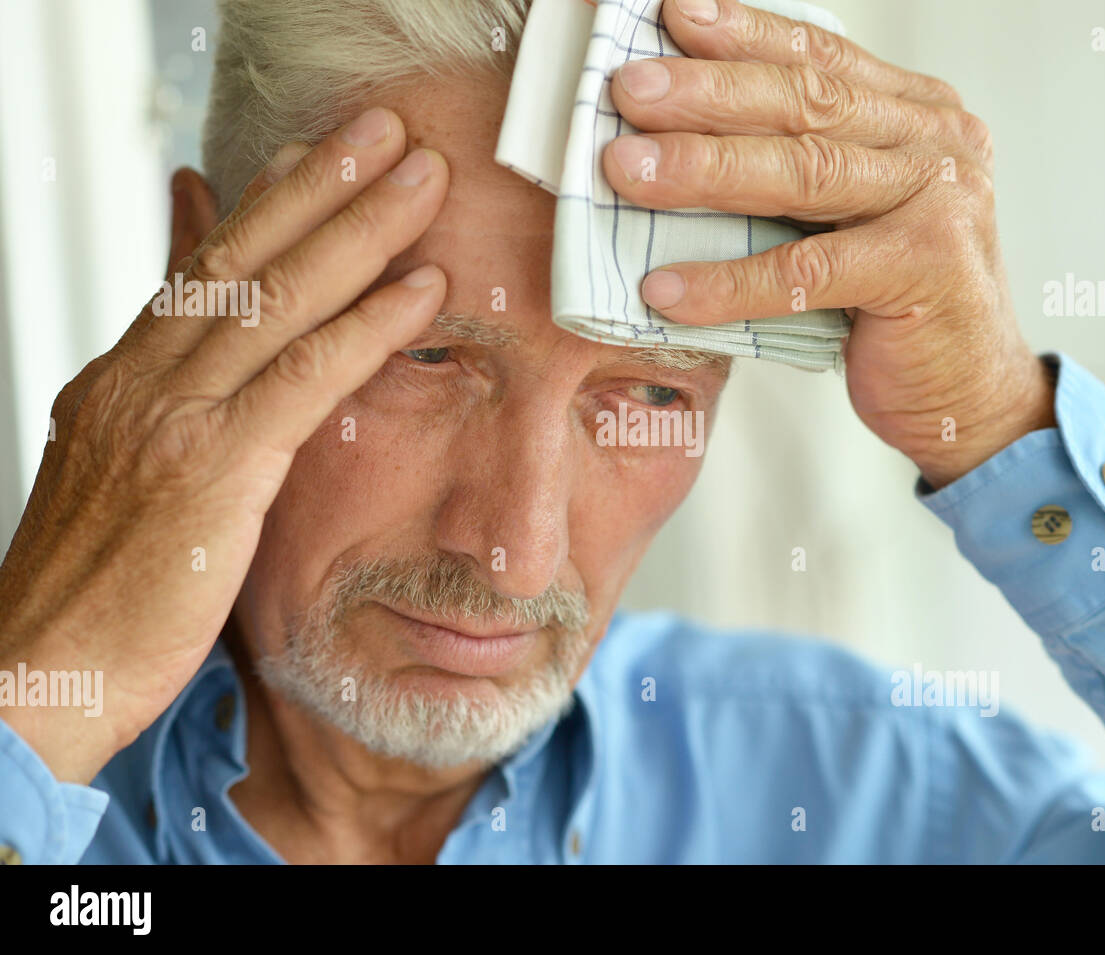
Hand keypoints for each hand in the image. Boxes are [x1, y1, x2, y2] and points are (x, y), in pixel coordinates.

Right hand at [0, 108, 447, 781]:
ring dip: (357, 231)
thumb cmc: (94, 586)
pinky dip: (367, 328)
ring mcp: (171, 420)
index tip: (320, 153)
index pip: (202, 268)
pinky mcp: (210, 472)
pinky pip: (302, 380)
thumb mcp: (124, 470)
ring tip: (417, 178)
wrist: (38, 674)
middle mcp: (140, 381)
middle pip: (241, 259)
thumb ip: (169, 399)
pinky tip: (420, 290)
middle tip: (382, 130)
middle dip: (318, 185)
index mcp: (122, 379)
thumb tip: (201, 365)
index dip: (267, 203)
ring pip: (276, 299)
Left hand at [603, 0, 1056, 488]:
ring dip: (704, 169)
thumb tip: (678, 139)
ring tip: (628, 171)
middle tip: (629, 90)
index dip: (744, 33)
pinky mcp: (922, 268)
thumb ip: (804, 166)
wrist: (970, 392)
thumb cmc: (899, 302)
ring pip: (803, 173)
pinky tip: (667, 290)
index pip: (819, 58)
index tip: (672, 13)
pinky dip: (728, 281)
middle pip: (805, 103)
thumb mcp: (856, 214)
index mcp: (919, 114)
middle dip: (707, 92)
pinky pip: (804, 271)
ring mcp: (938, 202)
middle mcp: (936, 143)